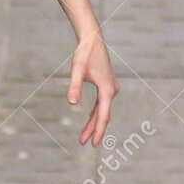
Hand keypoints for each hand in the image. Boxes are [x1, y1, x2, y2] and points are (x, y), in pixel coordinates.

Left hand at [68, 31, 116, 146]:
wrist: (92, 40)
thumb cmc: (84, 54)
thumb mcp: (76, 70)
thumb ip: (74, 86)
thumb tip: (71, 103)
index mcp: (107, 89)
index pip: (103, 115)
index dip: (98, 130)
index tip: (93, 143)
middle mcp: (111, 90)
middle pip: (103, 115)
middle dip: (94, 130)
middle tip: (85, 143)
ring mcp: (110, 88)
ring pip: (102, 111)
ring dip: (93, 123)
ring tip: (83, 138)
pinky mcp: (106, 85)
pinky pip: (101, 104)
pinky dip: (94, 114)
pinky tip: (88, 122)